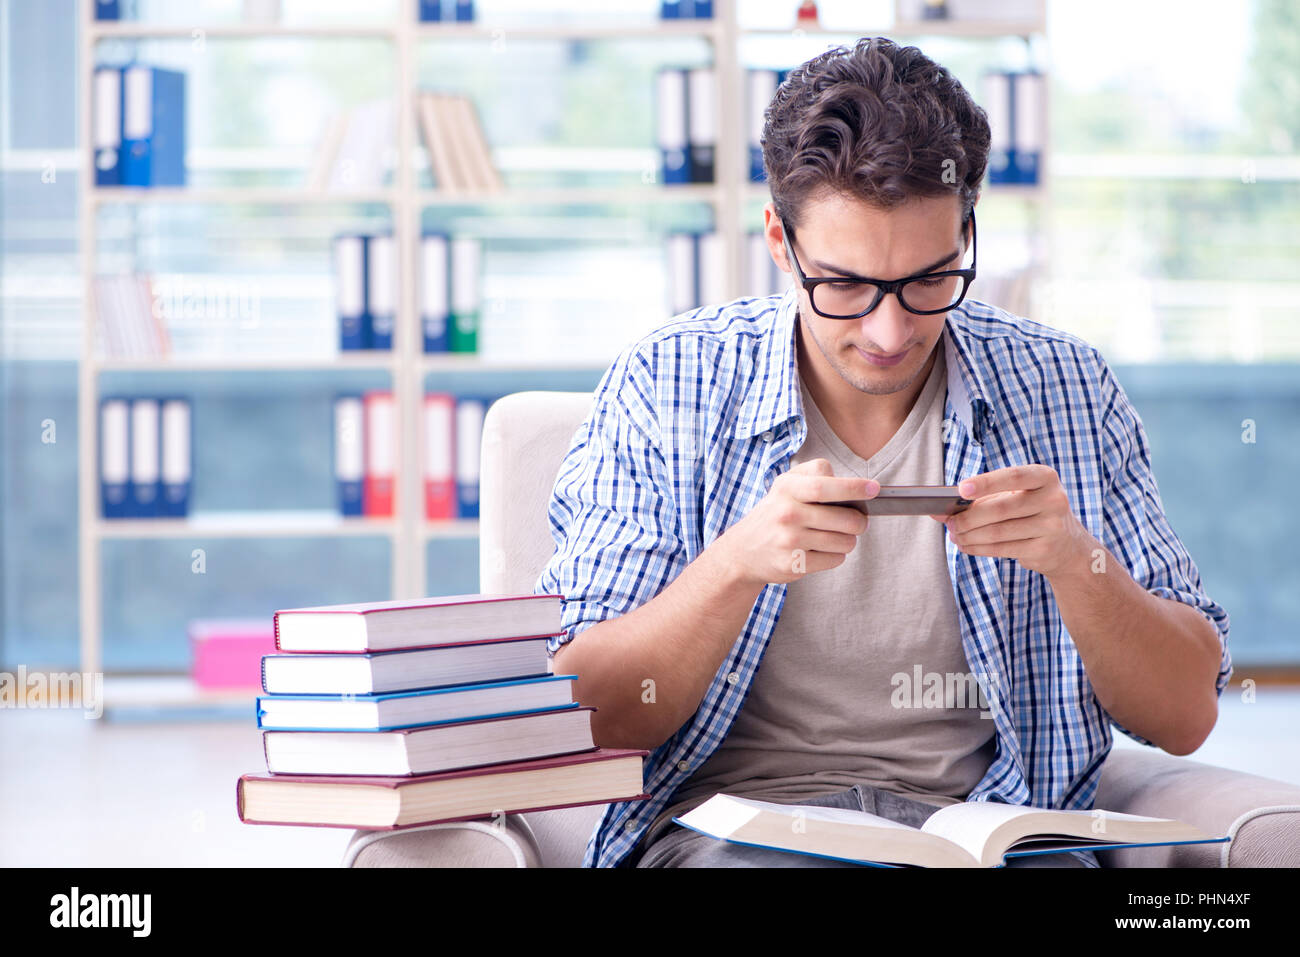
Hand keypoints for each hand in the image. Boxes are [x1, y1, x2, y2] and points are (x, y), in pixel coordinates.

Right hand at [716, 458, 877, 587]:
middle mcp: (786, 514)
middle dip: (860, 522)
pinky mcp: (793, 564)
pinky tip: (820, 550)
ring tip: (835, 536)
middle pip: (844, 519)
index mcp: (786, 489)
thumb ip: (815, 474)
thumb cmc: (774, 513)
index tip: (874, 489)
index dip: (853, 488)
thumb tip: (850, 484)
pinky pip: (834, 559)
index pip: (824, 487)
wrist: (743, 551)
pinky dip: (835, 555)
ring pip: (843, 542)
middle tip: (859, 521)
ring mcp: (789, 541)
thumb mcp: (786, 485)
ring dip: (848, 540)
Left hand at [929, 464, 1096, 579]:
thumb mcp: (1014, 497)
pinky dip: (978, 548)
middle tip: (950, 522)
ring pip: (998, 532)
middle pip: (1001, 508)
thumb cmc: (1030, 512)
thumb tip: (939, 511)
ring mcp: (1052, 527)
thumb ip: (981, 499)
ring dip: (970, 535)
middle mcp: (1053, 500)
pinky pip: (1002, 549)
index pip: (1013, 476)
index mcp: (1045, 477)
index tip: (961, 489)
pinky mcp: (1044, 550)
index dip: (986, 482)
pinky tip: (966, 545)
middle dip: (969, 517)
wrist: (1067, 545)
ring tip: (954, 534)